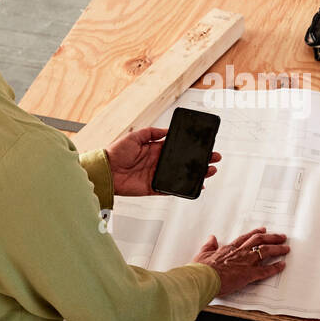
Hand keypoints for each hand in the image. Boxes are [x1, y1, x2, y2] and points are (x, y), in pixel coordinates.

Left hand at [106, 127, 220, 196]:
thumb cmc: (115, 152)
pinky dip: (182, 189)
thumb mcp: (135, 135)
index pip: (177, 148)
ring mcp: (157, 175)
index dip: (190, 147)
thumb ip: (153, 133)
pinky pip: (171, 189)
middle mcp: (157, 162)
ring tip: (209, 171)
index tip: (203, 145)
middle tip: (213, 158)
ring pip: (181, 176)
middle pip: (183, 162)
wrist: (106, 170)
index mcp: (155, 149)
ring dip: (196, 174)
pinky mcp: (153, 187)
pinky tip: (194, 186)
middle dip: (199, 160)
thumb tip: (168, 131)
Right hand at [193, 227, 289, 296]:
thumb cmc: (202, 269)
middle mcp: (240, 252)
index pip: (245, 238)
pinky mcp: (249, 274)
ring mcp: (246, 263)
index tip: (263, 230)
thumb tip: (211, 238)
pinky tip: (282, 265)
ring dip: (277, 249)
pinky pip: (266, 271)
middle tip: (281, 236)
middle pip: (259, 241)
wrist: (204, 277)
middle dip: (272, 238)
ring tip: (286, 248)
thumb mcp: (203, 253)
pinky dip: (275, 268)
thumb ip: (209, 245)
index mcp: (229, 248)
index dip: (255, 233)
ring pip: (265, 252)